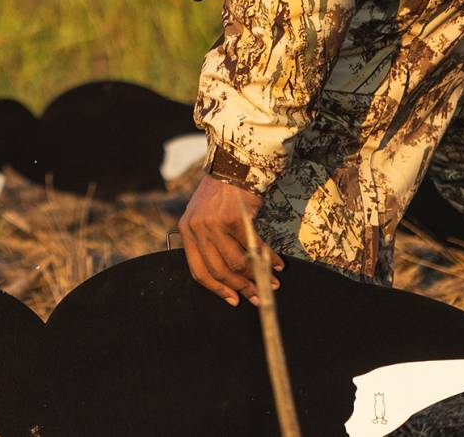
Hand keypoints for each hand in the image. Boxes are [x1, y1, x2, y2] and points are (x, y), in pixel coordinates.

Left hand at [179, 174, 281, 305]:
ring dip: (257, 276)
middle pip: (218, 270)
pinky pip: (253, 247)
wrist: (233, 163)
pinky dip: (267, 258)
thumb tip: (231, 275)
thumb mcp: (203, 215)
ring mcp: (213, 223)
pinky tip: (277, 264)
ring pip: (237, 262)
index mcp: (186, 230)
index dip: (216, 289)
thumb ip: (208, 241)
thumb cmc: (222, 193)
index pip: (198, 270)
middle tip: (257, 296)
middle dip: (241, 287)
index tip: (232, 299)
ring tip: (272, 282)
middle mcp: (196, 228)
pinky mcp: (233, 218)